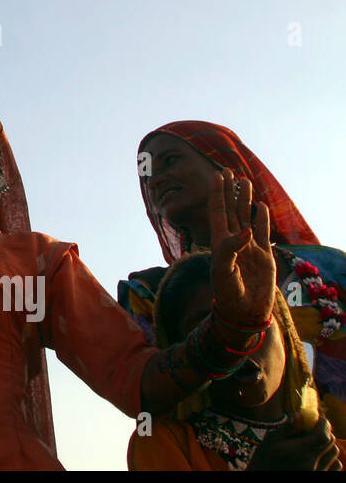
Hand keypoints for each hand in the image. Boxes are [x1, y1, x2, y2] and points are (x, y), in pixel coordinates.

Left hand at [209, 169, 275, 331]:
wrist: (244, 311)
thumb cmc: (228, 292)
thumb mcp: (223, 269)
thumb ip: (232, 248)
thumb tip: (246, 229)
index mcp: (219, 241)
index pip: (217, 211)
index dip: (217, 194)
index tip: (217, 176)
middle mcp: (233, 240)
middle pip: (231, 210)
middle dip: (230, 191)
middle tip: (229, 171)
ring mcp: (249, 246)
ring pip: (246, 217)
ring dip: (245, 200)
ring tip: (245, 182)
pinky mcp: (264, 255)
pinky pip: (263, 232)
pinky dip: (261, 218)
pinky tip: (260, 206)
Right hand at [247, 414, 341, 470]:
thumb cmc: (264, 461)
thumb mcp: (270, 442)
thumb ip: (287, 429)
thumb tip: (300, 416)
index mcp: (299, 453)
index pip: (322, 435)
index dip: (323, 424)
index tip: (318, 419)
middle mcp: (312, 464)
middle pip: (330, 442)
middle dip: (324, 431)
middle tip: (313, 428)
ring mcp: (319, 473)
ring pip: (334, 453)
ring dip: (327, 445)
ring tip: (313, 443)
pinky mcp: (321, 478)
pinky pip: (336, 466)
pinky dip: (331, 459)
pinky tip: (317, 456)